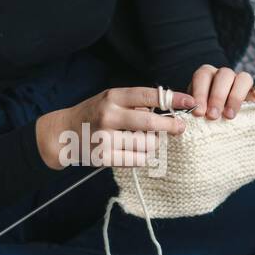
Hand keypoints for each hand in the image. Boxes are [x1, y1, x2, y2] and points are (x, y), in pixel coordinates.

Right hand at [35, 85, 194, 170]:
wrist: (64, 133)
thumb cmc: (95, 114)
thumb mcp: (111, 100)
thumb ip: (136, 103)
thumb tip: (167, 110)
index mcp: (113, 97)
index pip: (148, 95)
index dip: (172, 98)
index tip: (190, 101)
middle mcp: (108, 116)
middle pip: (149, 122)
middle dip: (170, 125)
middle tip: (180, 127)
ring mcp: (105, 138)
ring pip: (145, 144)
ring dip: (154, 143)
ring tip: (150, 140)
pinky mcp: (104, 158)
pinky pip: (136, 160)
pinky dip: (144, 157)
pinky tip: (139, 152)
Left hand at [186, 65, 254, 120]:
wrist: (221, 133)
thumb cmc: (205, 123)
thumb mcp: (195, 118)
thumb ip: (192, 113)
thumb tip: (187, 115)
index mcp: (206, 78)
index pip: (203, 76)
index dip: (200, 93)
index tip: (198, 112)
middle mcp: (225, 76)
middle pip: (224, 75)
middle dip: (217, 97)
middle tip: (213, 116)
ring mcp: (243, 82)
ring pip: (244, 77)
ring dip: (236, 96)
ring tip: (230, 116)